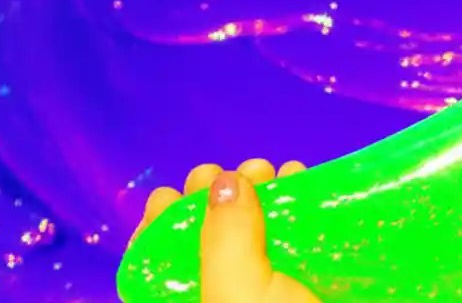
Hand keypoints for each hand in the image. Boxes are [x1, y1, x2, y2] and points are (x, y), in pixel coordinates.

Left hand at [130, 158, 320, 302]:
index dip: (161, 223)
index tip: (172, 194)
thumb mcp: (235, 291)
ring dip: (262, 192)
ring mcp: (262, 286)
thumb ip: (224, 237)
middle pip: (210, 236)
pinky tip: (300, 178)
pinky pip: (296, 236)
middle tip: (232, 175)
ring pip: (255, 232)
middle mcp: (221, 290)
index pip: (156, 260)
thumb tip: (227, 181)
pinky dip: (298, 204)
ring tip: (272, 171)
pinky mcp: (304, 280)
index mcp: (185, 299)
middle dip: (219, 196)